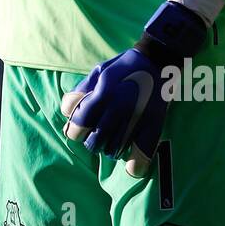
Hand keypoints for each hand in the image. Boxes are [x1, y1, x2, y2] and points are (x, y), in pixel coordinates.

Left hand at [61, 47, 166, 177]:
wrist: (157, 61)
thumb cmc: (123, 67)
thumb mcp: (98, 72)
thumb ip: (81, 91)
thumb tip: (67, 111)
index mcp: (103, 92)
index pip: (81, 123)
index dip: (74, 131)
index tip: (77, 131)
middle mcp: (119, 106)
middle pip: (95, 142)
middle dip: (91, 142)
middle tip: (95, 135)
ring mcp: (138, 118)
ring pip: (114, 150)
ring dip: (109, 150)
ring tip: (111, 141)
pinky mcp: (154, 124)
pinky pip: (142, 154)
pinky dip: (135, 164)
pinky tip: (131, 165)